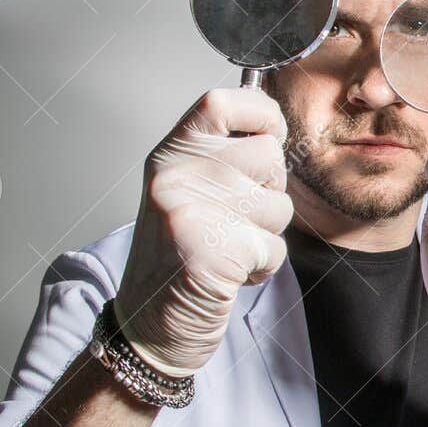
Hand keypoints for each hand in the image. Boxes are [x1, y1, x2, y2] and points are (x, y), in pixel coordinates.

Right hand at [114, 89, 292, 376]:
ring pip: (278, 204)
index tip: (269, 136)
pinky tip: (230, 274)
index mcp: (170, 154)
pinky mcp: (213, 250)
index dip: (261, 114)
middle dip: (268, 193)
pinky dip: (262, 267)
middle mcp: (176, 175)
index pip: (224, 101)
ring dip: (265, 235)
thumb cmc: (174, 260)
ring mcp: (192, 211)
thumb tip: (274, 129)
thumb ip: (218, 159)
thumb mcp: (185, 193)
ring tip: (227, 249)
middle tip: (233, 220)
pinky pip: (274, 247)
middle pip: (269, 156)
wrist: (149, 325)